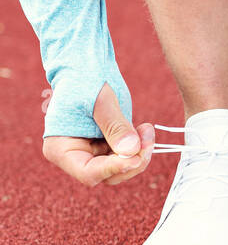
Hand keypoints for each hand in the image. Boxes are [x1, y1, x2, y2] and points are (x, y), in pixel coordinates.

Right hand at [41, 83, 155, 186]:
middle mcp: (76, 157)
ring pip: (122, 169)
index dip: (113, 169)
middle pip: (109, 175)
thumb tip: (130, 150)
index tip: (135, 158)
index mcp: (61, 149)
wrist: (88, 69)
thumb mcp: (101, 101)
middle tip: (148, 139)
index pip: (88, 173)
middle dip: (132, 161)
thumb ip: (115, 126)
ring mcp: (94, 154)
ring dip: (140, 153)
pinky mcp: (109, 148)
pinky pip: (128, 157)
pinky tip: (145, 129)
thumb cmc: (86, 80)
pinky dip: (141, 147)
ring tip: (147, 129)